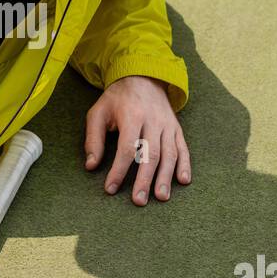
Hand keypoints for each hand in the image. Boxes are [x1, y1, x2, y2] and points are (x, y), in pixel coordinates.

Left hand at [84, 74, 190, 204]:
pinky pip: (183, 148)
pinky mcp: (177, 128)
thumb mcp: (98, 112)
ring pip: (169, 154)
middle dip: (144, 180)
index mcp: (132, 116)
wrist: (143, 76)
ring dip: (166, 177)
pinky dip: (185, 165)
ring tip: (161, 197)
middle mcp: (153, 120)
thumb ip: (93, 139)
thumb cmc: (117, 99)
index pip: (127, 148)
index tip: (110, 188)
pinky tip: (183, 181)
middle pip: (151, 154)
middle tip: (138, 201)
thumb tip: (91, 166)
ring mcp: (168, 124)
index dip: (119, 170)